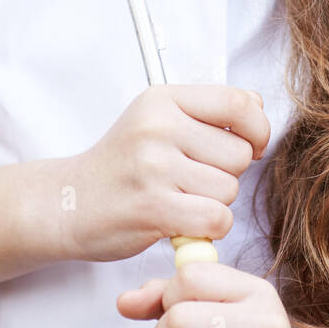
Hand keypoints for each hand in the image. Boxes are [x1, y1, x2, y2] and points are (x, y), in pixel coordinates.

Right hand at [55, 85, 269, 262]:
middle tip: (195, 181)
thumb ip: (206, 111)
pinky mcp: (153, 207)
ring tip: (181, 199)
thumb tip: (259, 106)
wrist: (69, 201)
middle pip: (239, 154)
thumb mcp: (156, 119)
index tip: (253, 145)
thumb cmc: (122, 164)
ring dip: (215, 203)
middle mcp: (158, 127)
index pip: (238, 103)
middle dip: (228, 174)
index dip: (258, 128)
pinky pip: (216, 219)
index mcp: (163, 99)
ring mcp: (154, 166)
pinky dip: (209, 228)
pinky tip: (184, 222)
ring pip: (229, 190)